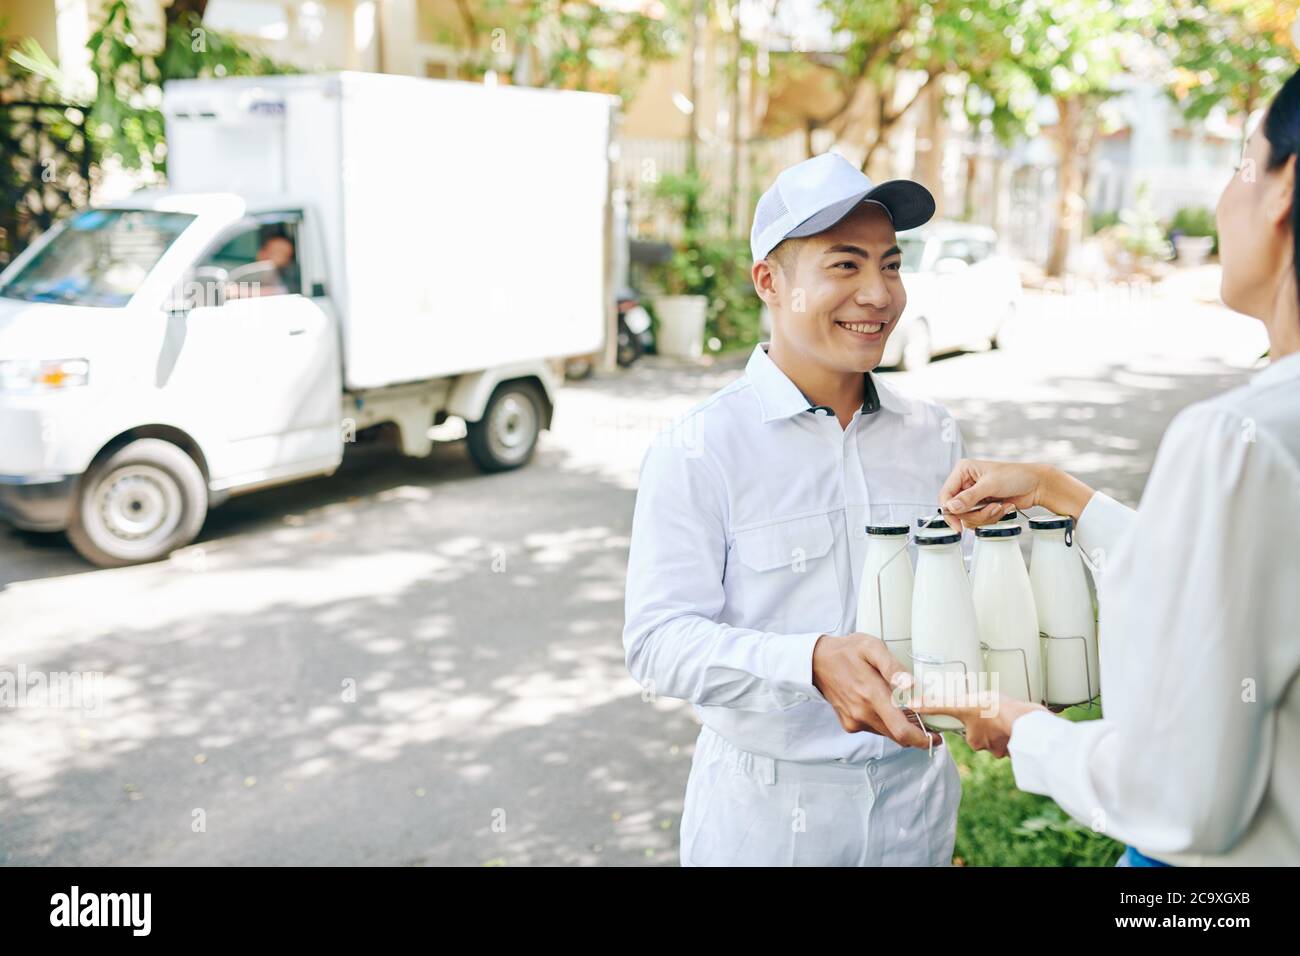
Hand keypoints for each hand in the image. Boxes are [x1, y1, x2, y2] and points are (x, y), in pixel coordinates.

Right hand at [812, 633, 940, 749]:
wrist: (817, 660)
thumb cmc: (848, 651)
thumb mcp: (872, 648)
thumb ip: (893, 667)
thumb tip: (911, 685)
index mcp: (872, 695)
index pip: (901, 730)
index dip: (922, 740)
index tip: (936, 738)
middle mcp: (862, 713)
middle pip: (897, 735)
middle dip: (916, 732)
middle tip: (928, 722)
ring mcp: (854, 720)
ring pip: (886, 733)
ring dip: (900, 727)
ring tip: (908, 710)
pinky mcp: (849, 724)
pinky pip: (874, 729)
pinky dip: (885, 723)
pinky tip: (886, 707)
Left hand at [910, 689, 1046, 757]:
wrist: (1026, 721)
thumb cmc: (994, 710)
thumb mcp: (961, 703)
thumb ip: (937, 704)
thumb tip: (912, 703)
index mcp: (974, 740)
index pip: (969, 732)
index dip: (973, 722)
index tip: (979, 713)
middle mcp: (989, 748)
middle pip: (986, 737)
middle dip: (990, 727)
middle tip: (994, 711)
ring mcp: (1007, 748)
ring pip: (1003, 738)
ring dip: (1005, 729)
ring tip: (1008, 714)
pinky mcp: (1022, 746)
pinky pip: (1018, 740)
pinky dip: (1019, 733)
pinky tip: (1022, 723)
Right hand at [938, 459, 1094, 531]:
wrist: (1037, 485)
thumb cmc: (1016, 476)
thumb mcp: (991, 485)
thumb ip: (969, 497)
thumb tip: (951, 507)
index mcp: (963, 471)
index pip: (946, 495)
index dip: (949, 511)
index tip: (957, 526)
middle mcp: (966, 483)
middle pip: (956, 510)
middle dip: (976, 514)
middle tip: (992, 508)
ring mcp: (975, 496)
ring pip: (968, 518)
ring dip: (986, 516)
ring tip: (1000, 506)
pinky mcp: (983, 506)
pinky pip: (979, 520)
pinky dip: (992, 517)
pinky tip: (1004, 507)